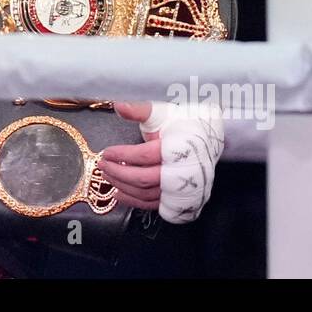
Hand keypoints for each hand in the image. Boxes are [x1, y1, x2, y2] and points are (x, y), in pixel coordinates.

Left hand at [99, 100, 224, 223]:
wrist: (208, 141)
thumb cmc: (184, 125)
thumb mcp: (163, 113)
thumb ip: (140, 110)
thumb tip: (118, 105)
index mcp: (176, 150)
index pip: (144, 156)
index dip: (122, 154)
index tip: (106, 152)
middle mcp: (180, 173)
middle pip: (143, 179)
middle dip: (118, 172)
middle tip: (102, 165)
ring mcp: (181, 190)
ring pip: (146, 195)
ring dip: (122, 187)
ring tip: (107, 176)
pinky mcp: (179, 200)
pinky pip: (153, 206)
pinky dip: (133, 201)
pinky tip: (119, 192)